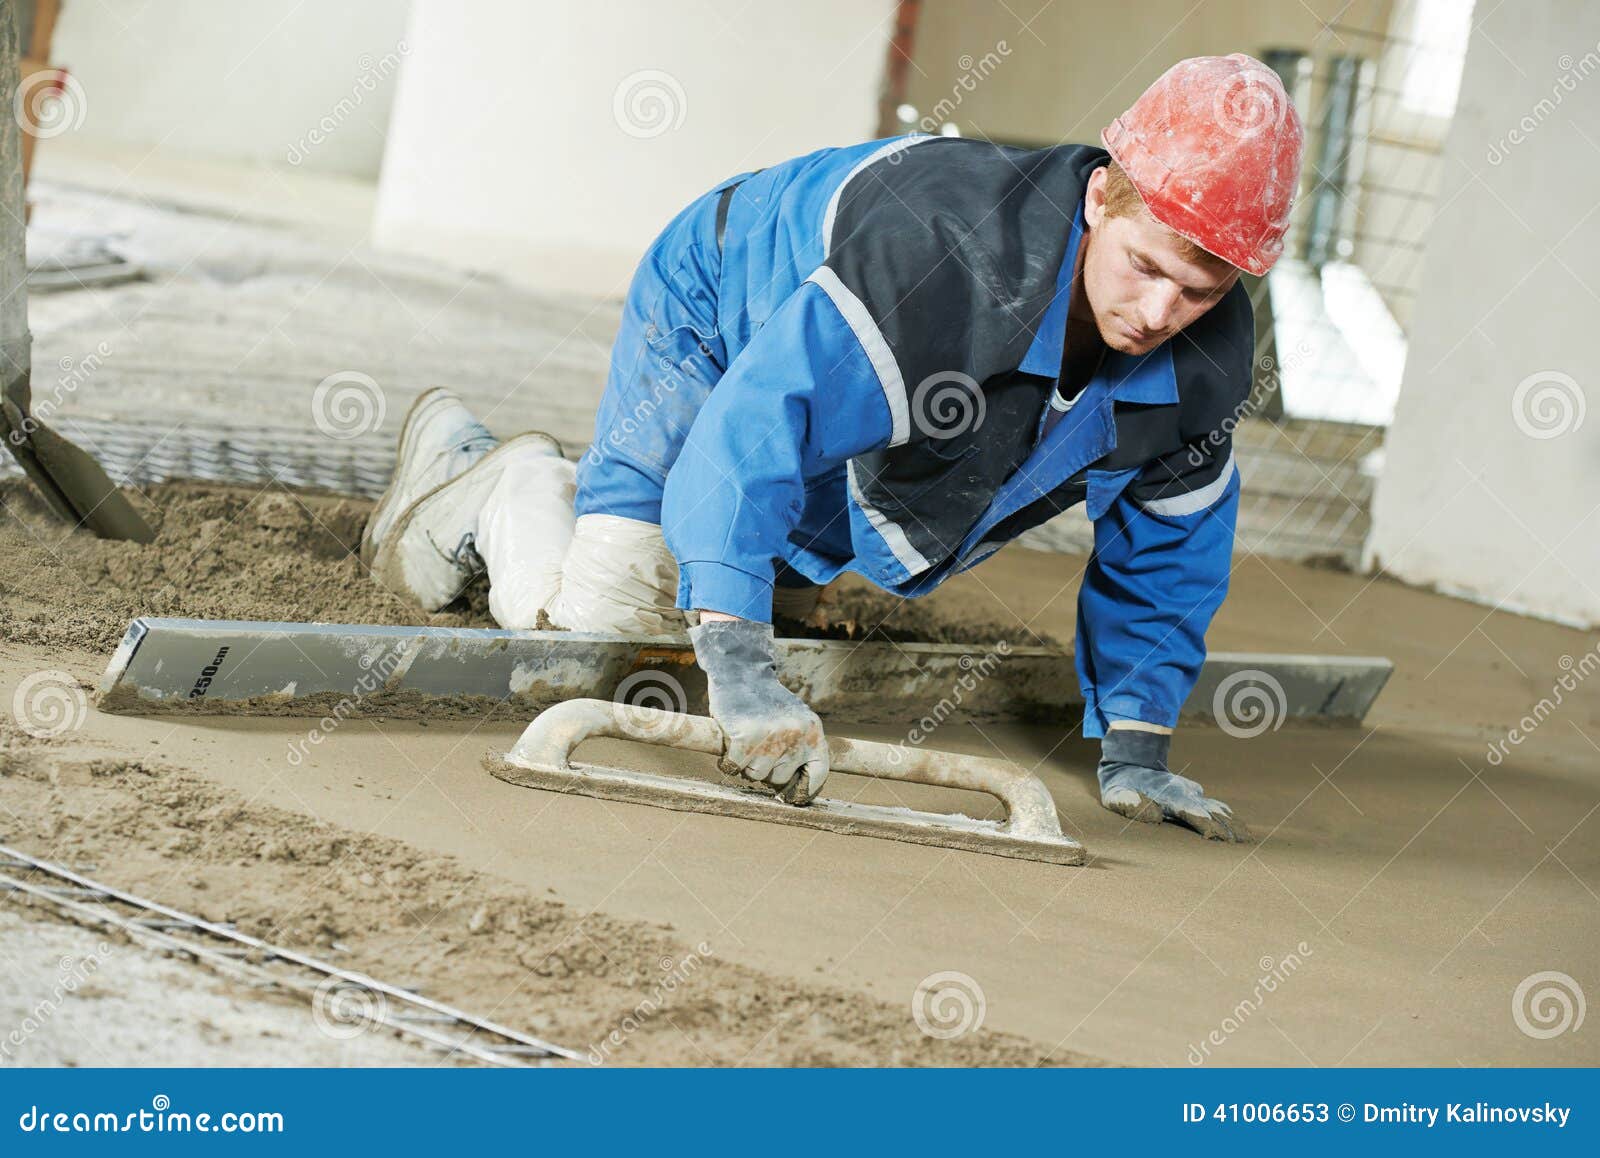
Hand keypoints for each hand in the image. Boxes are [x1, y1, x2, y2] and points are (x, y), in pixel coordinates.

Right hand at [688, 616, 828, 803]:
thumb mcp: (794, 719)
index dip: (803, 789)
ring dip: (745, 765)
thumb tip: (793, 791)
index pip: (818, 774)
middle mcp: (797, 735)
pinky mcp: (747, 737)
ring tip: (744, 742)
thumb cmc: (764, 701)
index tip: (790, 796)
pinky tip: (729, 747)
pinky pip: (735, 767)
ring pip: (756, 775)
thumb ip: (798, 747)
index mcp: (813, 732)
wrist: (741, 670)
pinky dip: (727, 762)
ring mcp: (773, 736)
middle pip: (779, 778)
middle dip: (764, 769)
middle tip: (756, 749)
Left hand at [1096, 728, 1246, 841]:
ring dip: (1233, 823)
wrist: (1129, 763)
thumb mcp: (1116, 795)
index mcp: (1168, 795)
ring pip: (1218, 808)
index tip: (1218, 837)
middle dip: (1227, 828)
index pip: (1191, 811)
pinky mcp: (1194, 794)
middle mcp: (1185, 792)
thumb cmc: (1120, 786)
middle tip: (1244, 845)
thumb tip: (1153, 816)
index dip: (1205, 823)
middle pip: (1211, 812)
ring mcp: (1191, 792)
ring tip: (1249, 839)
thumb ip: (1129, 804)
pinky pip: (1216, 806)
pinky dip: (1229, 817)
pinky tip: (1240, 827)